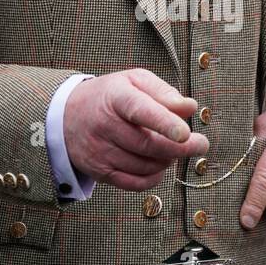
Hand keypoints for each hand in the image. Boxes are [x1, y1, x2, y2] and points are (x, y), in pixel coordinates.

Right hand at [62, 69, 209, 191]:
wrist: (65, 116)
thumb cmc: (110, 96)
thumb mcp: (134, 81)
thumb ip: (164, 92)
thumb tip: (190, 107)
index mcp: (116, 97)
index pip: (140, 110)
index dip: (164, 123)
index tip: (185, 134)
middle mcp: (104, 125)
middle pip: (148, 144)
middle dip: (180, 148)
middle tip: (200, 144)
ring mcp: (100, 151)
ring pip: (145, 165)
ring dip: (167, 160)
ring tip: (172, 148)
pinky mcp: (99, 171)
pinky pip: (134, 183)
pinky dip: (154, 177)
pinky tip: (160, 166)